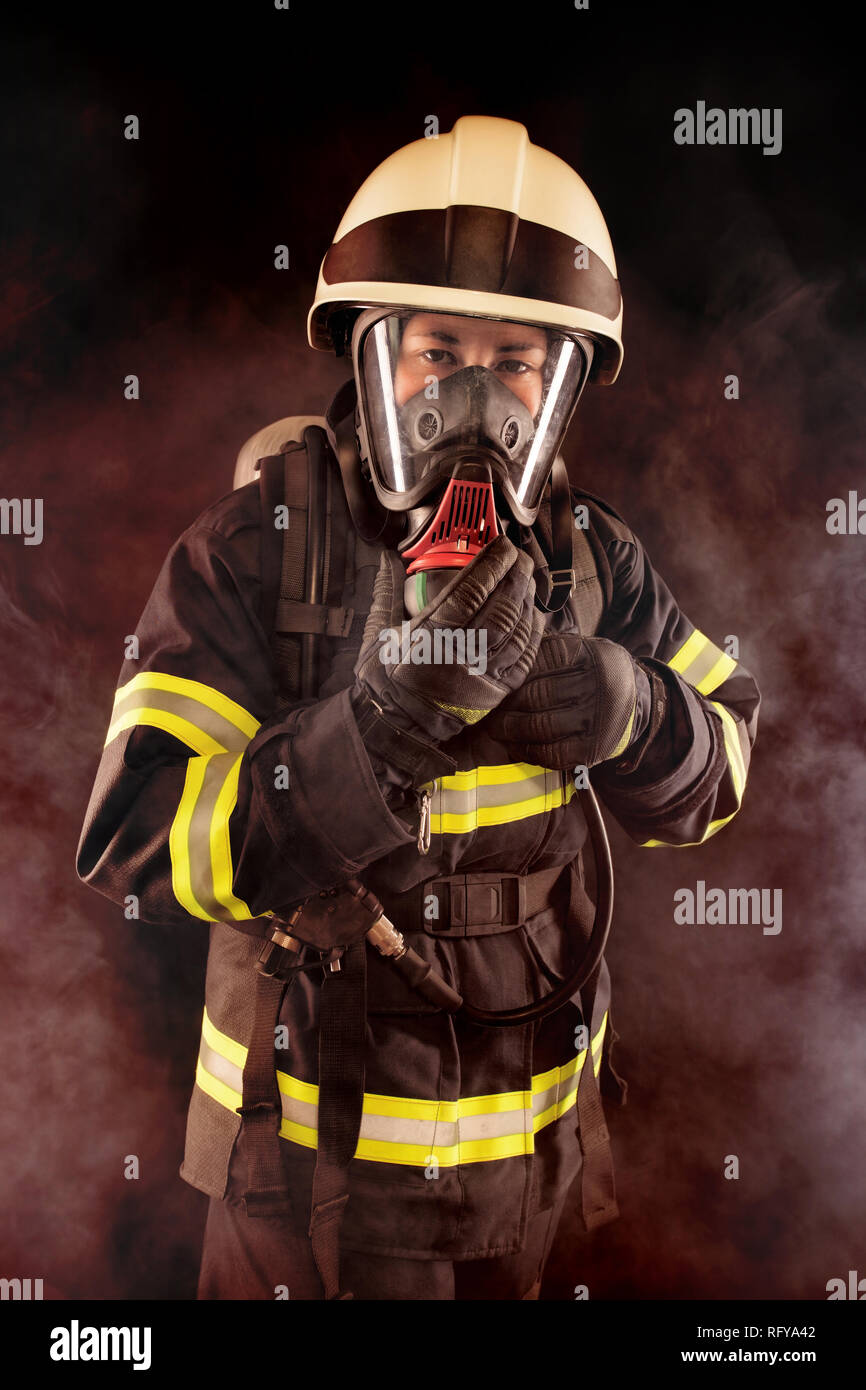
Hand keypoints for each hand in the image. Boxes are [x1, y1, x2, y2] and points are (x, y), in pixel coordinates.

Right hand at [353, 534, 544, 746]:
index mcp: (429, 641)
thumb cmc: (383, 685)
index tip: (500, 545)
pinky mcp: (494, 694)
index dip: (490, 565)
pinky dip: (533, 634)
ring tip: (529, 579)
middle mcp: (460, 658)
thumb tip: (385, 558)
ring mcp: (481, 678)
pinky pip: (523, 660)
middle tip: (521, 556)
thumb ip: (386, 594)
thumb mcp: (375, 637)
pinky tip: (534, 614)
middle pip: (500, 609)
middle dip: (516, 577)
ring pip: (515, 632)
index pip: (470, 593)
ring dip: (527, 601)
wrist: (395, 732)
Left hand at [482, 631, 650, 770]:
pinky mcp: (592, 750)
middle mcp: (596, 687)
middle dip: (506, 704)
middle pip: (537, 695)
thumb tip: (499, 656)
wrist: (636, 701)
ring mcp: (595, 721)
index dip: (512, 676)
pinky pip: (551, 754)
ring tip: (494, 727)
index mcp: (588, 656)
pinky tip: (513, 745)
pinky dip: (526, 751)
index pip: (539, 664)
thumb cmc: (592, 672)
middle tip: (486, 708)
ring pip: (541, 727)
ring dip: (510, 729)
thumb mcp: (578, 648)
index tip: (491, 681)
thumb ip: (545, 650)